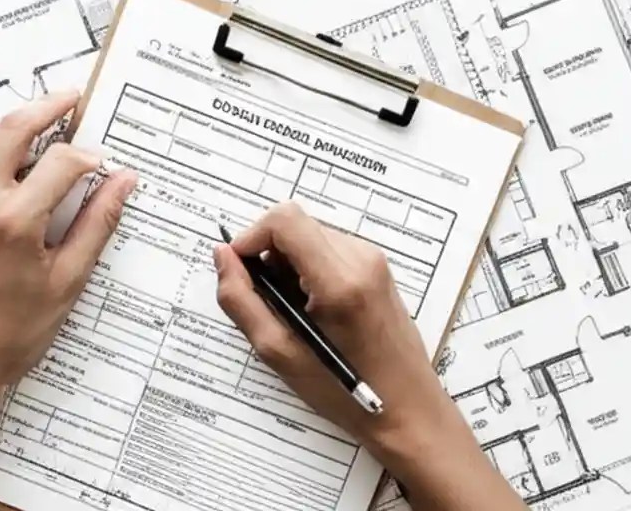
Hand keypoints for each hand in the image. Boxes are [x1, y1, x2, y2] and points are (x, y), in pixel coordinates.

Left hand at [0, 91, 137, 418]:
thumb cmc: (9, 334)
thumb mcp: (67, 282)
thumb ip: (97, 225)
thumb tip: (121, 183)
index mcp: (15, 222)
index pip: (60, 162)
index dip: (88, 157)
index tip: (104, 167)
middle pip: (12, 129)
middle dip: (46, 108)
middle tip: (71, 99)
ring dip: (10, 122)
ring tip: (38, 121)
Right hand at [214, 203, 524, 508]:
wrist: (408, 410)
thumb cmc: (345, 392)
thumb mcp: (279, 352)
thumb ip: (242, 300)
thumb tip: (223, 257)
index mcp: (338, 281)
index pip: (285, 220)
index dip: (251, 236)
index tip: (239, 268)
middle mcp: (361, 260)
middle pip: (295, 224)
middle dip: (268, 253)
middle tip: (265, 298)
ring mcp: (374, 261)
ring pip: (310, 235)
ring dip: (288, 263)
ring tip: (292, 310)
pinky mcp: (378, 268)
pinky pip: (328, 248)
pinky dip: (308, 268)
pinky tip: (312, 308)